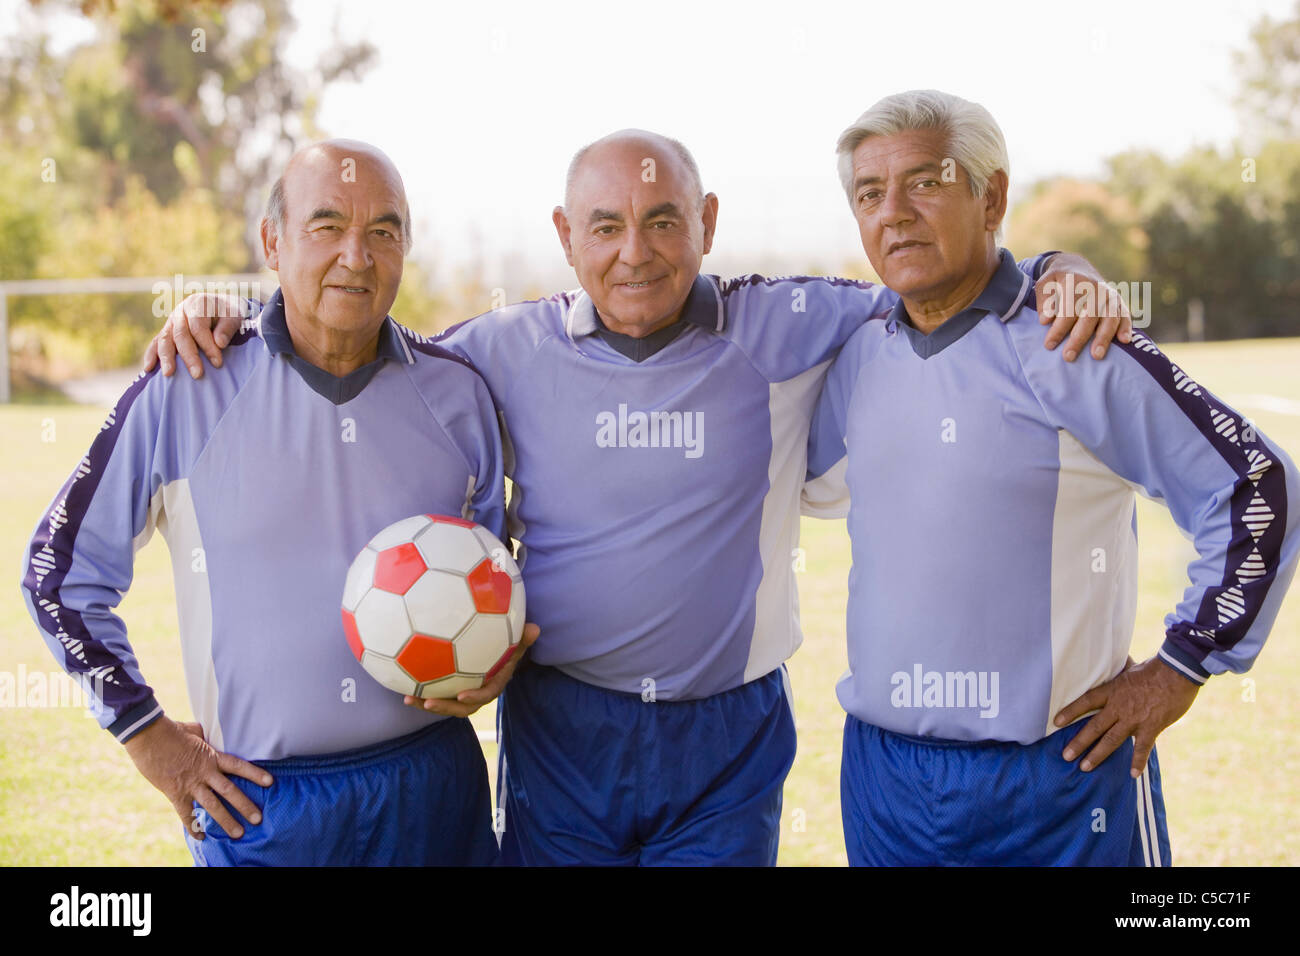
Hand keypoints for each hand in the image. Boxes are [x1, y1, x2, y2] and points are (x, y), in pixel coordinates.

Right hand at [122, 715, 272, 839]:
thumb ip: (205, 737)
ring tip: (239, 833)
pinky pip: (186, 814)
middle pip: (229, 791)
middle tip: (258, 818)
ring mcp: (190, 784)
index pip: (238, 766)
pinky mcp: (175, 793)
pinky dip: (193, 827)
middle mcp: (205, 772)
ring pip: (212, 806)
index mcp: (211, 756)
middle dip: (245, 805)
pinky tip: (201, 836)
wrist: (148, 736)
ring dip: (226, 821)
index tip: (270, 782)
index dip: (255, 774)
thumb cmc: (171, 730)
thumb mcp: (195, 730)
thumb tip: (207, 734)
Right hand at [141, 293, 245, 378]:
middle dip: (189, 356)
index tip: (217, 362)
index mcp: (197, 303)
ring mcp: (171, 321)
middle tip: (197, 374)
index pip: (198, 327)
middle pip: (180, 335)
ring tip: (169, 374)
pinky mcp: (167, 331)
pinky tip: (148, 369)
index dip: (207, 345)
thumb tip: (219, 343)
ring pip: (165, 339)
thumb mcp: (235, 316)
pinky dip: (151, 355)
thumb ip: (227, 327)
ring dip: (166, 357)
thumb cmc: (229, 313)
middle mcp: (181, 311)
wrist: (221, 307)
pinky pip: (156, 343)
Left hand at [402, 622, 539, 717]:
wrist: (496, 656)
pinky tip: (401, 685)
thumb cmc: (506, 647)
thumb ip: (524, 638)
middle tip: (428, 702)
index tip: (462, 695)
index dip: (475, 697)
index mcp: (493, 684)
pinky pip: (436, 693)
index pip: (486, 695)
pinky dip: (420, 691)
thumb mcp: (516, 643)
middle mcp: (476, 693)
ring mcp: (462, 693)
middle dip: (445, 708)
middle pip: (461, 707)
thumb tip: (536, 628)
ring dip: (427, 703)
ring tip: (408, 699)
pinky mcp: (449, 690)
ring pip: (445, 703)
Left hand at [1036, 253, 1133, 360]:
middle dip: (1078, 338)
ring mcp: (1109, 295)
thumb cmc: (1057, 282)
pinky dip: (1126, 327)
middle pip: (1089, 316)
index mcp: (1075, 282)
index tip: (1049, 345)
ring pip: (1109, 317)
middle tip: (1068, 357)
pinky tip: (1125, 341)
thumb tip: (1045, 320)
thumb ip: (1044, 301)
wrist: (1076, 267)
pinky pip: (1125, 314)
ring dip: (1103, 337)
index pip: (1067, 309)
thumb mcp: (1045, 284)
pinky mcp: (1119, 301)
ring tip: (1096, 356)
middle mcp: (1095, 288)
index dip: (1058, 329)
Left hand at [1054, 656, 1199, 776]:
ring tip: (1084, 767)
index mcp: (1112, 691)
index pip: (1086, 701)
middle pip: (1094, 726)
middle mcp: (1119, 706)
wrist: (1178, 672)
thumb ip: (1120, 672)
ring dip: (1098, 755)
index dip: (1070, 711)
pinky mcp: (1152, 727)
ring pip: (1112, 740)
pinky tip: (1133, 775)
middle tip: (1066, 756)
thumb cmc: (1155, 668)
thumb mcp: (1130, 668)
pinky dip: (1138, 761)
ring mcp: (1134, 718)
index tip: (1056, 722)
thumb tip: (1115, 659)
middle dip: (1079, 742)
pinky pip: (1142, 748)